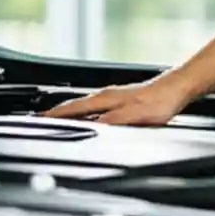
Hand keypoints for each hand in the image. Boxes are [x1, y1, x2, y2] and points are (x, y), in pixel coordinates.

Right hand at [39, 74, 194, 125]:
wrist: (178, 88)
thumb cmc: (159, 101)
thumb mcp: (133, 117)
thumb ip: (111, 122)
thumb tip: (92, 127)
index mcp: (105, 99)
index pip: (72, 108)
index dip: (54, 116)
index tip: (36, 121)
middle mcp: (106, 95)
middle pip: (74, 106)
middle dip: (56, 113)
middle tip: (39, 121)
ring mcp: (114, 96)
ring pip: (84, 105)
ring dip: (69, 112)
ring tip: (56, 120)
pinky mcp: (123, 99)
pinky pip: (95, 106)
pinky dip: (84, 112)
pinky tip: (87, 117)